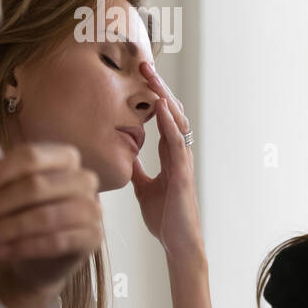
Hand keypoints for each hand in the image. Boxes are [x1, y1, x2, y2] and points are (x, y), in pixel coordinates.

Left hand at [0, 126, 102, 307]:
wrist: (39, 255)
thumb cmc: (19, 211)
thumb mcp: (0, 185)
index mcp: (64, 158)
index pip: (31, 156)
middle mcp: (84, 179)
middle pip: (37, 186)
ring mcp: (93, 209)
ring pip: (45, 216)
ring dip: (6, 228)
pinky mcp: (93, 237)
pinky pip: (55, 241)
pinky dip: (22, 248)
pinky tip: (0, 252)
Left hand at [132, 62, 201, 259]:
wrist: (178, 243)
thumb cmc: (164, 218)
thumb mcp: (143, 188)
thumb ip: (137, 169)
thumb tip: (124, 155)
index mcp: (169, 156)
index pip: (162, 118)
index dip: (153, 96)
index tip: (139, 75)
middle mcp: (179, 153)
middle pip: (171, 112)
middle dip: (158, 87)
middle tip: (143, 63)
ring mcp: (183, 162)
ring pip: (176, 121)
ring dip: (164, 96)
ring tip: (151, 75)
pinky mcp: (182, 174)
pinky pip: (176, 142)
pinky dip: (169, 123)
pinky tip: (160, 107)